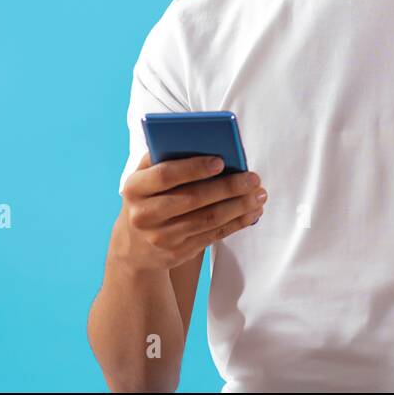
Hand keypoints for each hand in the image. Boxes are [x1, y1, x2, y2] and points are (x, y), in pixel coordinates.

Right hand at [116, 152, 266, 272]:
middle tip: (253, 178)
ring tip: (259, 194)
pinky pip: (212, 236)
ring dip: (238, 207)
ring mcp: (161, 238)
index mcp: (134, 188)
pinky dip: (236, 223)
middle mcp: (144, 215)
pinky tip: (252, 212)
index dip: (193, 168)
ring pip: (207, 220)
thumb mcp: (144, 178)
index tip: (221, 161)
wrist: (134, 248)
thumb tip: (202, 141)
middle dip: (227, 187)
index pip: (165, 175)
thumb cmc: (147, 198)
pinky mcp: (178, 253)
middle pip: (192, 199)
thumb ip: (164, 158)